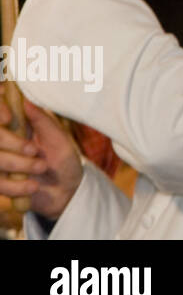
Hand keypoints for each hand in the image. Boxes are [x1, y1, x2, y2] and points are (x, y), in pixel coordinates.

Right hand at [0, 99, 82, 218]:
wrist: (65, 193)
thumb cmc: (63, 161)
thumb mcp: (59, 139)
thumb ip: (43, 121)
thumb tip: (26, 101)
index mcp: (17, 126)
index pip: (1, 111)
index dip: (0, 110)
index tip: (10, 119)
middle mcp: (4, 143)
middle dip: (12, 143)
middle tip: (34, 151)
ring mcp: (0, 163)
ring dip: (18, 165)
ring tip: (41, 168)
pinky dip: (15, 187)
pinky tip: (32, 188)